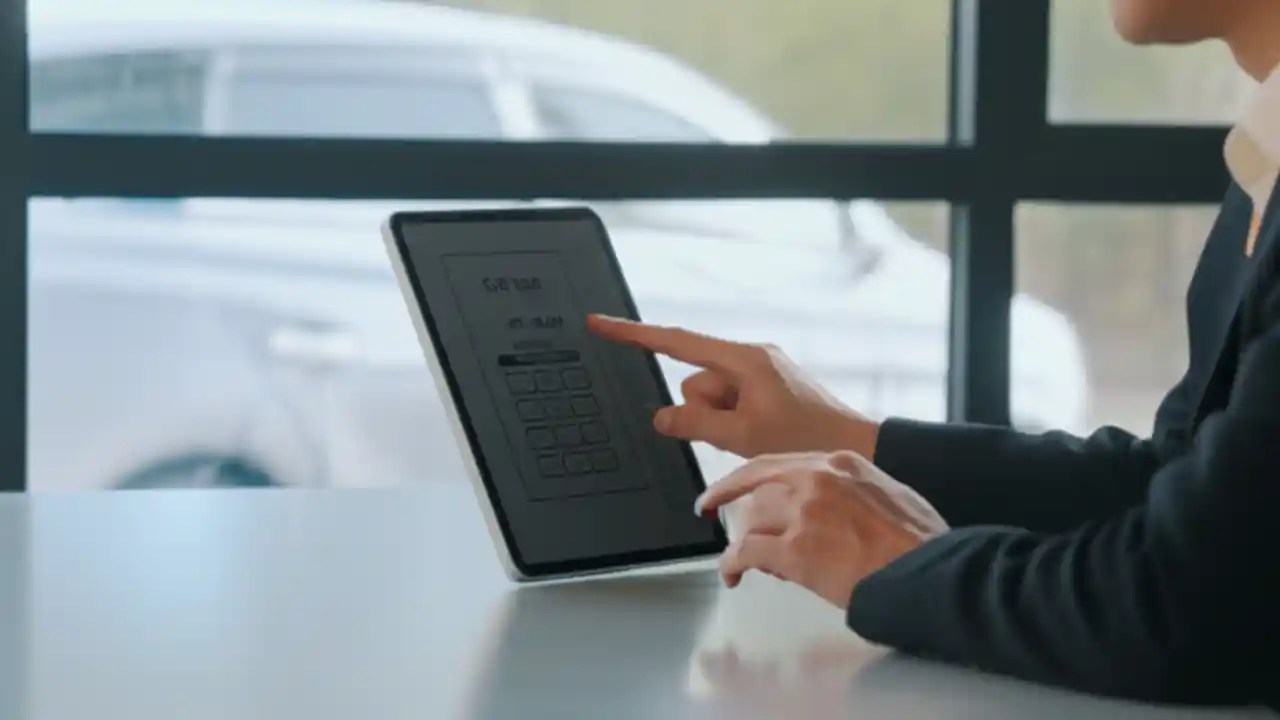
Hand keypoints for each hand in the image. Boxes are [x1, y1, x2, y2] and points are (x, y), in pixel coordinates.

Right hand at [586, 315, 879, 458]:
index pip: (675, 342)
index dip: (632, 335)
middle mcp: (750, 357)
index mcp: (743, 358)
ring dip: (722, 421)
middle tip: (740, 433)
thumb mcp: (743, 436)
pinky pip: (730, 403)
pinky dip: (735, 421)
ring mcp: (759, 371)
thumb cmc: (808, 438)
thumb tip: (662, 416)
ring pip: (710, 398)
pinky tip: (763, 433)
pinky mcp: (766, 387)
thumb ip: (696, 424)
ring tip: (758, 435)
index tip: (600, 324)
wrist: (855, 446)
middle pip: (694, 382)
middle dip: (704, 411)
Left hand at [696, 451, 948, 609]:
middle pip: (757, 489)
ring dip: (741, 544)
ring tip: (740, 563)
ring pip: (751, 521)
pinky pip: (747, 552)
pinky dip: (732, 564)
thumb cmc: (922, 544)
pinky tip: (732, 575)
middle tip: (714, 515)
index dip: (744, 478)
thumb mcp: (892, 494)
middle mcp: (816, 480)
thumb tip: (842, 505)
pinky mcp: (796, 550)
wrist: (931, 571)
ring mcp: (804, 513)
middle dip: (735, 508)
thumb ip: (857, 490)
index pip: (776, 463)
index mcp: (839, 463)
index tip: (727, 486)